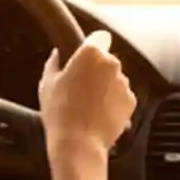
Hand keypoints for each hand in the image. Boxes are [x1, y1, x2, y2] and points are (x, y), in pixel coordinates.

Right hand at [39, 30, 137, 161]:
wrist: (79, 144)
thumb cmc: (60, 113)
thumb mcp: (47, 84)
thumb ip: (54, 63)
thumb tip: (57, 54)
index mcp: (90, 54)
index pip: (100, 36)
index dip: (93, 44)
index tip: (86, 54)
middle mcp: (112, 64)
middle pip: (107, 59)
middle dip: (97, 69)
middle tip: (81, 85)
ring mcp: (124, 83)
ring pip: (115, 78)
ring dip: (106, 86)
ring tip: (89, 104)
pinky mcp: (131, 101)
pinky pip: (122, 96)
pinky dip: (114, 102)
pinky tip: (99, 113)